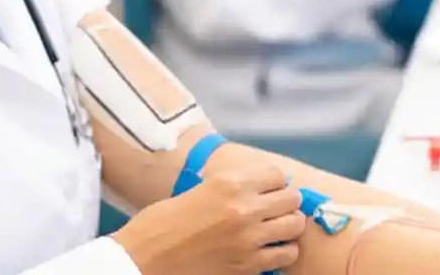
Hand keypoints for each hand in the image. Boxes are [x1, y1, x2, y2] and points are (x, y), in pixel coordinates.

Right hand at [112, 166, 305, 274]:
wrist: (145, 258)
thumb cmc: (164, 222)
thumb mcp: (200, 190)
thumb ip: (232, 188)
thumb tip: (261, 188)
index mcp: (229, 184)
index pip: (277, 174)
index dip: (275, 182)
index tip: (268, 189)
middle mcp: (244, 208)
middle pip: (292, 198)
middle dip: (286, 202)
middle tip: (274, 209)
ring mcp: (249, 239)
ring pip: (294, 226)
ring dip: (287, 226)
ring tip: (274, 229)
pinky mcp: (248, 266)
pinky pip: (285, 255)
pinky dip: (281, 252)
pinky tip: (268, 250)